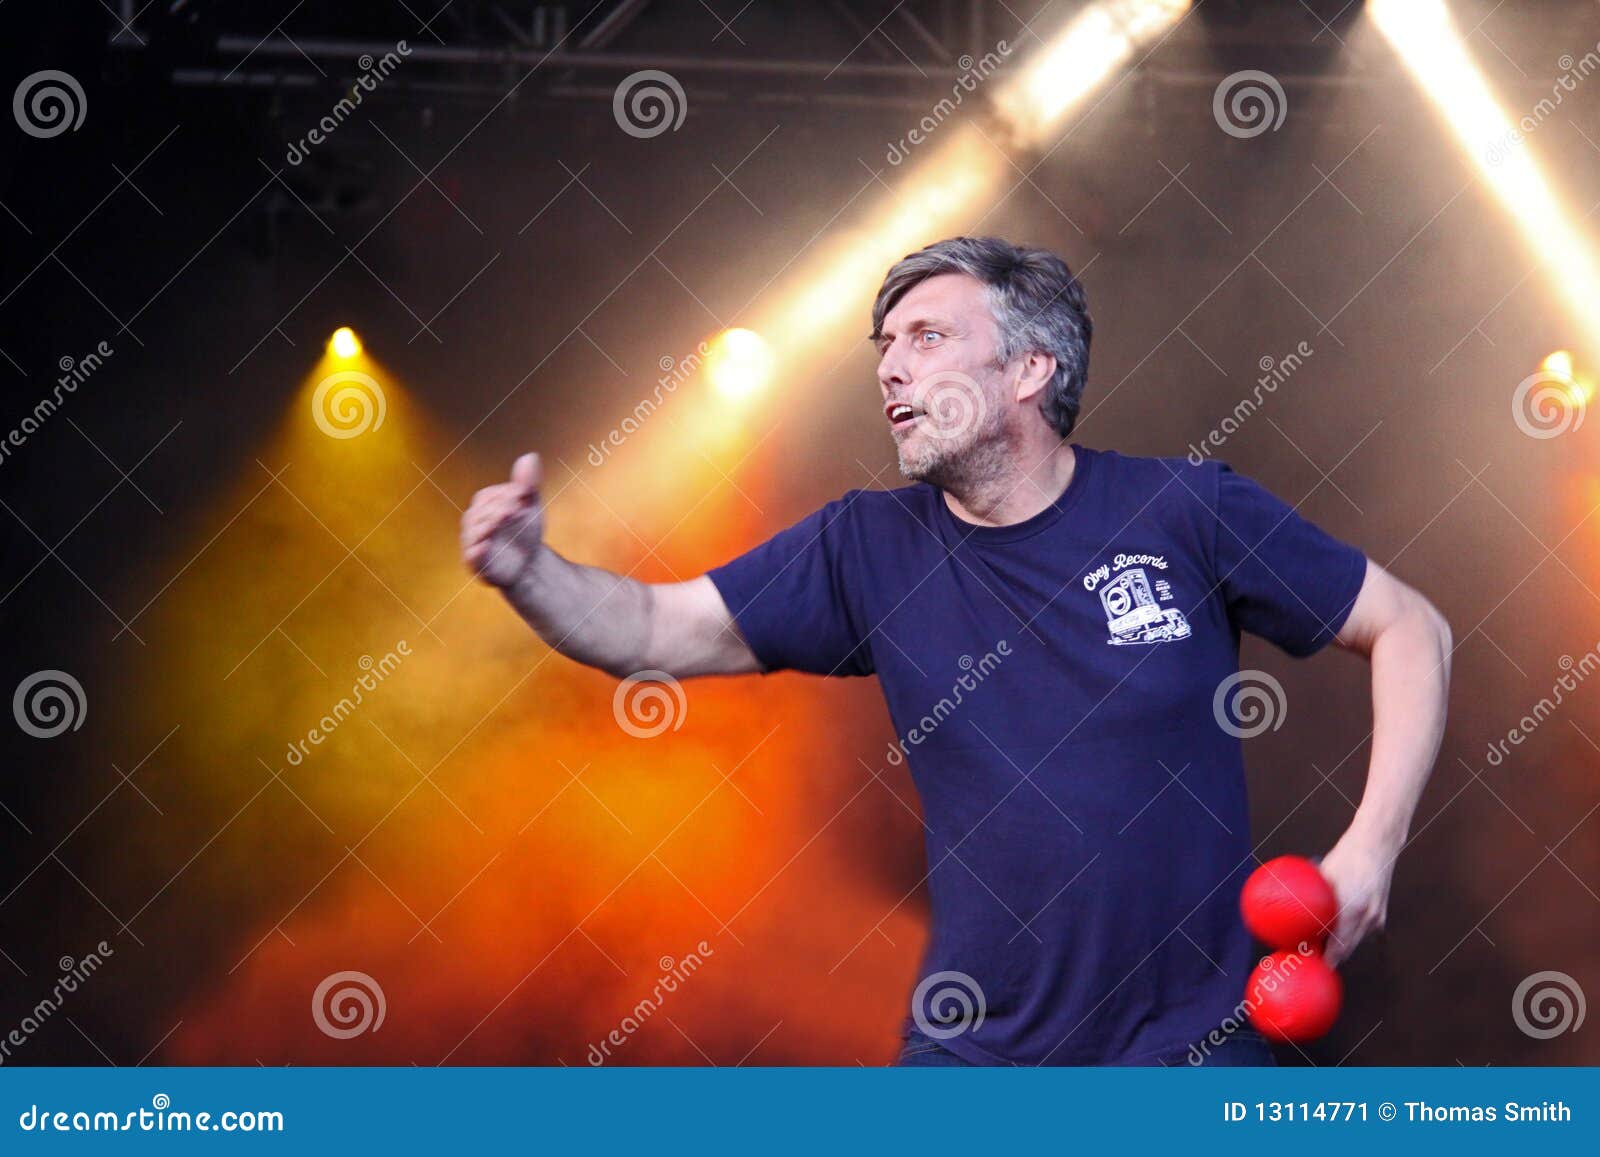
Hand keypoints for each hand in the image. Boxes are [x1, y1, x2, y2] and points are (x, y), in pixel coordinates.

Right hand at [461, 452, 544, 588]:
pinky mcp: (476, 564)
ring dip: (490, 524)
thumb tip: (531, 455)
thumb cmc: (524, 531)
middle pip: (482, 512)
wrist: (527, 564)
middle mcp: (473, 522)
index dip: (508, 494)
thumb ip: (528, 483)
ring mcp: (473, 543)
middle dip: (501, 508)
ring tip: (508, 516)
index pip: (490, 496)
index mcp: (483, 505)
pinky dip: (477, 551)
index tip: (525, 495)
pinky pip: (472, 556)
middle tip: (520, 508)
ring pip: (475, 532)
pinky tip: (486, 545)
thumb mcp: (530, 506)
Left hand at [1316, 831, 1395, 966]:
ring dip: (1340, 945)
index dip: (1325, 960)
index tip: (1312, 966)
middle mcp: (1367, 917)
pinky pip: (1363, 931)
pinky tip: (1336, 929)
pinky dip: (1350, 933)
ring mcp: (1377, 917)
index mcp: (1352, 909)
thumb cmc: (1346, 856)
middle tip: (1310, 957)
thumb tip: (1292, 905)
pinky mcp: (1380, 913)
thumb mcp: (1324, 875)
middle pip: (1347, 950)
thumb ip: (1314, 894)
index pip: (1338, 947)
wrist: (1377, 845)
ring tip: (1320, 944)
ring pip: (1355, 941)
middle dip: (1330, 957)